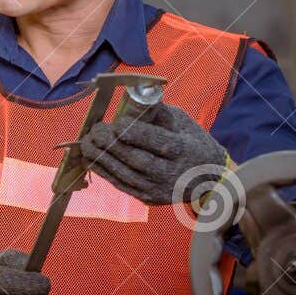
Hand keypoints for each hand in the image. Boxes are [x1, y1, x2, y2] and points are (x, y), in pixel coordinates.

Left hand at [79, 101, 226, 205]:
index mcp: (185, 150)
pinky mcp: (149, 198)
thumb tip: (136, 96)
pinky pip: (123, 186)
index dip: (135, 134)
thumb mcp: (184, 123)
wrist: (208, 180)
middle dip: (113, 145)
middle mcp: (173, 173)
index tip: (117, 122)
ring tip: (87, 143)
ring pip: (127, 175)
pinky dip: (105, 173)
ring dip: (103, 159)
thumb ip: (159, 112)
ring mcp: (159, 189)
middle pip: (139, 160)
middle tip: (96, 130)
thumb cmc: (193, 144)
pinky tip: (91, 159)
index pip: (158, 143)